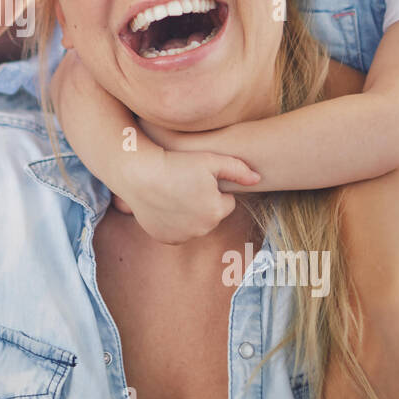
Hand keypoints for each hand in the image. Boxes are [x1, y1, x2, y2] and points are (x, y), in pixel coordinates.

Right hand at [110, 148, 258, 242]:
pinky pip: (178, 232)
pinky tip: (165, 206)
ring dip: (190, 214)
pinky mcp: (166, 239)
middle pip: (211, 216)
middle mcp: (202, 229)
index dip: (214, 189)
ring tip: (174, 194)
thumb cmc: (175, 163)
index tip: (198, 179)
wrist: (138, 174)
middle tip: (185, 185)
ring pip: (195, 225)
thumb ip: (238, 169)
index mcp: (216, 211)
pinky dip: (174, 222)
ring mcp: (182, 236)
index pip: (225, 202)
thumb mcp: (210, 159)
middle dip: (203, 203)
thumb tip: (259, 178)